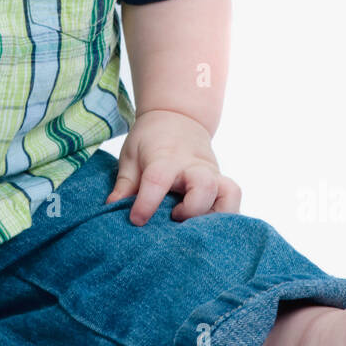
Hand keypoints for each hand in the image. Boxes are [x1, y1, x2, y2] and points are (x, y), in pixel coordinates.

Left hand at [104, 109, 241, 224]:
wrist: (179, 117)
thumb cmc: (150, 139)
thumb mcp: (131, 155)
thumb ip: (124, 183)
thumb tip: (111, 208)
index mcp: (165, 158)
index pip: (158, 179)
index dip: (147, 203)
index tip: (136, 220)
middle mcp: (193, 165)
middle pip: (204, 185)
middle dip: (193, 208)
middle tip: (174, 217)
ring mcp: (211, 173)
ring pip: (228, 193)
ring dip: (216, 216)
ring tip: (195, 227)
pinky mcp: (221, 182)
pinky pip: (234, 198)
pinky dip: (227, 215)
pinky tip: (207, 226)